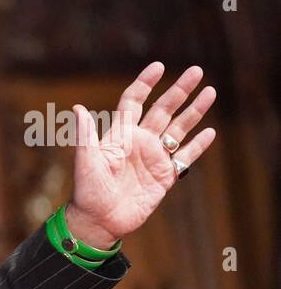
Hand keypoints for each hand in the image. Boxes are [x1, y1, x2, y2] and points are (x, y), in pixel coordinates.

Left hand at [65, 62, 216, 248]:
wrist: (99, 221)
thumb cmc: (87, 192)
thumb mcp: (86, 162)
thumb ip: (85, 136)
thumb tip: (77, 109)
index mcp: (120, 135)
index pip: (134, 102)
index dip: (145, 83)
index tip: (158, 66)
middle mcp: (139, 142)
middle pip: (163, 110)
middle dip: (179, 90)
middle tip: (196, 71)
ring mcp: (154, 158)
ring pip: (179, 129)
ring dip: (194, 111)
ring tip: (210, 92)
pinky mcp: (165, 177)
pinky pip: (185, 158)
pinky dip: (198, 145)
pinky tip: (210, 132)